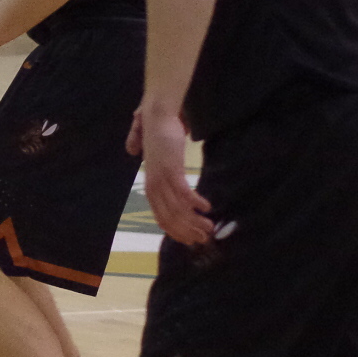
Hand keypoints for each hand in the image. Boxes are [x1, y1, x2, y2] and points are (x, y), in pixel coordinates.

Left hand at [129, 106, 213, 245]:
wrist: (156, 116)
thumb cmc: (158, 136)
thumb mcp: (157, 159)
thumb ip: (158, 172)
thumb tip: (148, 165)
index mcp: (150, 187)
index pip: (161, 217)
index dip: (176, 231)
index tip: (191, 240)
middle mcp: (154, 186)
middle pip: (170, 218)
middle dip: (188, 231)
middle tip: (205, 238)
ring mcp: (162, 178)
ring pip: (178, 209)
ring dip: (195, 221)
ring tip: (210, 227)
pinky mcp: (171, 169)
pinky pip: (183, 192)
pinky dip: (195, 202)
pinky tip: (206, 207)